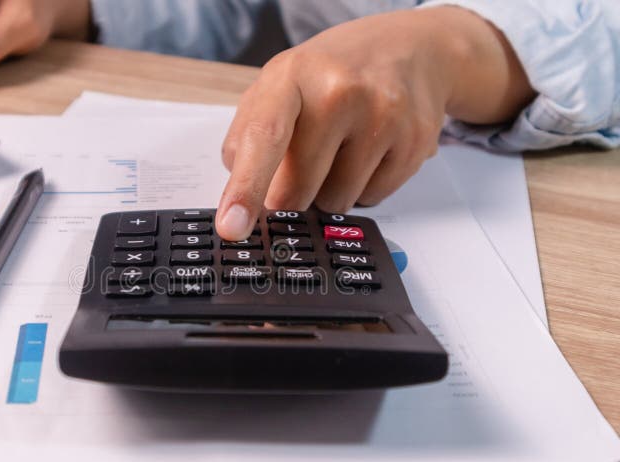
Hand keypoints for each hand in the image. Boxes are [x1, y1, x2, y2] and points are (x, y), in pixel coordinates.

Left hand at [216, 7, 534, 240]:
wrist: (408, 49)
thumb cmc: (330, 76)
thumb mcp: (277, 89)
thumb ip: (248, 142)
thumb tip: (243, 203)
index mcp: (291, 77)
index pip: (262, 139)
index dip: (245, 188)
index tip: (232, 227)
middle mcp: (338, 91)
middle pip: (296, 192)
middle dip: (291, 193)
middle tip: (305, 157)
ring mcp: (382, 116)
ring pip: (334, 203)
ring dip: (329, 191)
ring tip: (342, 146)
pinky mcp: (413, 143)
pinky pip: (371, 200)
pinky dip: (363, 187)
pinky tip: (368, 151)